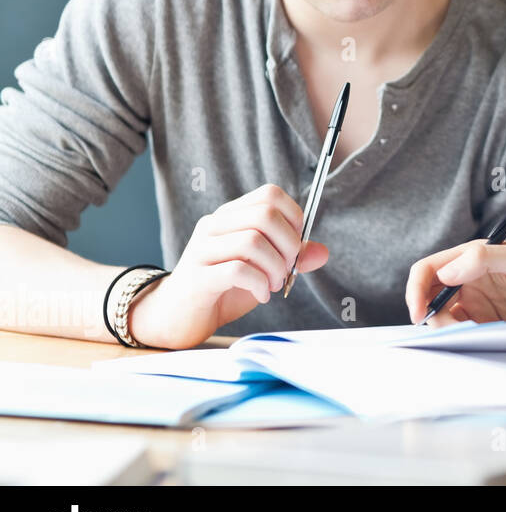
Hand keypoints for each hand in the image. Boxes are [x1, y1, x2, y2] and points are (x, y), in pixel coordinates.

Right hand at [129, 183, 329, 349]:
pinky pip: (237, 270)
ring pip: (252, 241)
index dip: (294, 217)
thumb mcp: (263, 270)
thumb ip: (290, 259)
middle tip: (287, 269)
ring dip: (275, 267)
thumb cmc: (222, 289)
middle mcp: (214, 226)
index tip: (296, 245)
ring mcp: (202, 249)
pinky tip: (261, 295)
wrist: (177, 317)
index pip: (269, 194)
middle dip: (288, 244)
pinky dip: (259, 284)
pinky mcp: (197, 277)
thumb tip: (322, 252)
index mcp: (231, 216)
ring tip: (274, 284)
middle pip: (264, 214)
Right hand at [405, 240, 505, 345]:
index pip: (430, 269)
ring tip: (468, 336)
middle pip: (430, 295)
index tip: (419, 313)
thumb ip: (485, 259)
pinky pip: (462, 333)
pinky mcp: (490, 325)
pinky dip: (460, 340)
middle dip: (429, 313)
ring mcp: (481, 303)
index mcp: (475, 256)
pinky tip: (477, 341)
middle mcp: (472, 278)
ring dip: (445, 329)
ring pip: (444, 317)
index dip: (417, 289)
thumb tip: (446, 272)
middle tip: (446, 331)